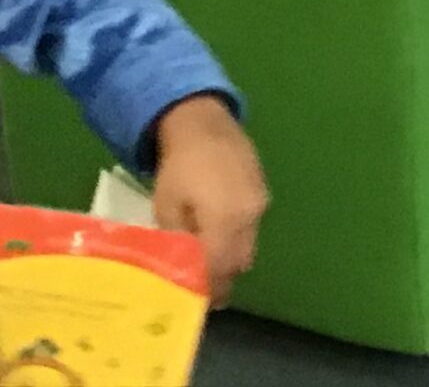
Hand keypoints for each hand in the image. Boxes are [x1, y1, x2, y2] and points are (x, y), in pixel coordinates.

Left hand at [152, 95, 268, 305]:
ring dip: (230, 256)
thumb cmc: (179, 167)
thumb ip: (177, 242)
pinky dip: (237, 235)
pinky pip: (252, 225)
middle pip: (239, 262)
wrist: (204, 123)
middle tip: (200, 285)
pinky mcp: (262, 191)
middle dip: (222, 277)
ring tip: (208, 256)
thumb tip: (180, 270)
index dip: (210, 290)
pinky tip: (218, 227)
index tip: (196, 303)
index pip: (221, 269)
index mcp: (225, 223)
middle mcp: (249, 217)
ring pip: (248, 244)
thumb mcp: (166, 207)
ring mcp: (259, 203)